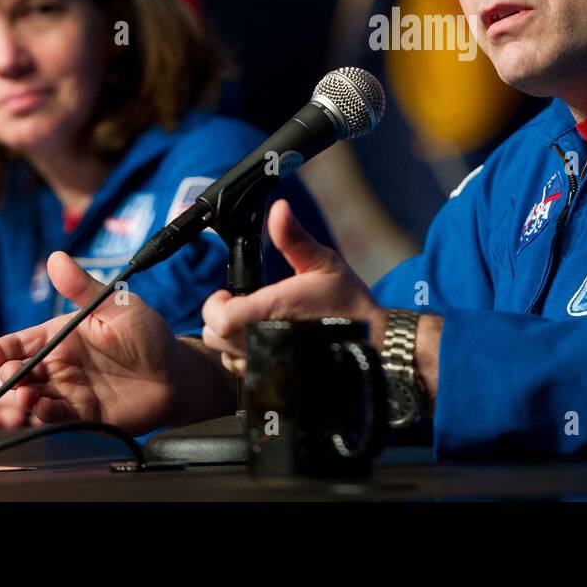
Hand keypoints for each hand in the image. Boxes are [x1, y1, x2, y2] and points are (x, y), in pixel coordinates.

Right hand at [0, 251, 207, 434]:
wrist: (177, 373)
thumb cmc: (148, 334)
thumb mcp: (116, 306)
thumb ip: (83, 288)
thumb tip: (56, 257)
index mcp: (62, 335)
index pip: (21, 343)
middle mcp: (60, 365)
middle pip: (20, 372)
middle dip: (8, 376)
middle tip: (10, 375)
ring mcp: (69, 391)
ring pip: (33, 397)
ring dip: (23, 398)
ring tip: (26, 395)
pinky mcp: (82, 415)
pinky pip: (56, 417)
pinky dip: (45, 415)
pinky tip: (44, 408)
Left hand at [201, 199, 383, 375]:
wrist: (372, 342)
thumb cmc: (348, 304)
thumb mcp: (323, 263)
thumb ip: (294, 238)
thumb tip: (279, 209)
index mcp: (271, 311)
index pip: (219, 318)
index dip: (215, 304)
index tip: (229, 294)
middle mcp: (264, 343)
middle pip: (215, 338)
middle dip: (221, 318)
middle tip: (241, 304)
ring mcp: (268, 364)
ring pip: (226, 356)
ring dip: (232, 339)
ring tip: (254, 323)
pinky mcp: (274, 377)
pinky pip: (244, 372)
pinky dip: (246, 357)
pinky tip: (265, 342)